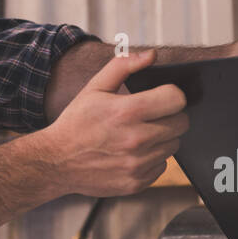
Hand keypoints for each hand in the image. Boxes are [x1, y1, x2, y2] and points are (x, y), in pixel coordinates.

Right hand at [35, 49, 188, 196]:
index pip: (176, 99)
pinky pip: (162, 166)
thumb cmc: (76, 122)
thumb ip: (123, 66)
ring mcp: (137, 164)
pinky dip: (152, 158)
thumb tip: (151, 55)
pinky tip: (132, 153)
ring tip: (138, 134)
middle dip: (169, 115)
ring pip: (173, 145)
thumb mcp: (95, 87)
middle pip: (181, 123)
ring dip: (161, 138)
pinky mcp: (137, 182)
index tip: (162, 96)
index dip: (171, 94)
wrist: (56, 161)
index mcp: (127, 111)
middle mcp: (136, 139)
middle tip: (150, 115)